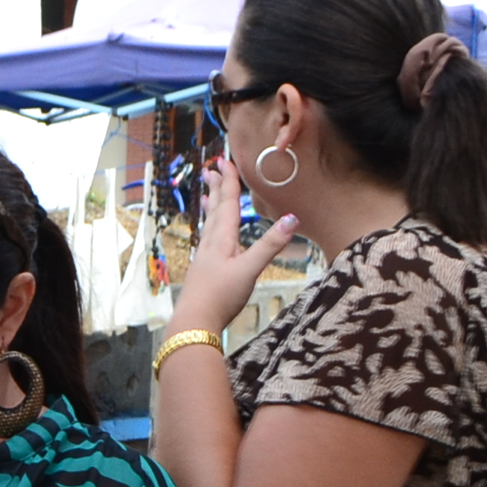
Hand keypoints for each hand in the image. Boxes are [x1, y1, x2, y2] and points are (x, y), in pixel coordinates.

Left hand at [170, 158, 298, 340]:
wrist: (194, 324)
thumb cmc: (220, 297)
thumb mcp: (250, 270)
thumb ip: (269, 245)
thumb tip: (292, 218)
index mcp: (222, 239)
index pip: (228, 204)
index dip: (229, 182)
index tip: (226, 162)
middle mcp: (211, 244)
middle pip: (215, 210)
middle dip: (216, 189)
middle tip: (211, 169)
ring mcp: (204, 258)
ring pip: (209, 225)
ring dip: (211, 207)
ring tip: (207, 195)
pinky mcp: (203, 272)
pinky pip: (207, 241)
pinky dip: (209, 230)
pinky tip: (210, 237)